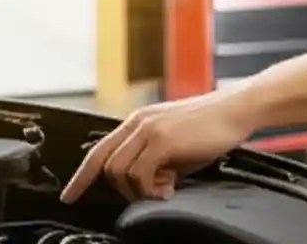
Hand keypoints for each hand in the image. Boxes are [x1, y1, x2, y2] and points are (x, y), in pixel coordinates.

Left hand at [59, 91, 257, 203]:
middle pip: (105, 165)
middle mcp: (138, 122)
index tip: (70, 196)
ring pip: (119, 171)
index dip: (81, 176)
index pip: (99, 150)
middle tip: (152, 194)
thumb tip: (146, 189)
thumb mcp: (176, 146)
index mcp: (138, 122)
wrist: (236, 109)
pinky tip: (171, 188)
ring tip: (166, 188)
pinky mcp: (162, 138)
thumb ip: (155, 163)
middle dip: (122, 190)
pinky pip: (140, 174)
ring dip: (139, 190)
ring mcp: (148, 129)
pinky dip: (151, 189)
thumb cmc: (211, 128)